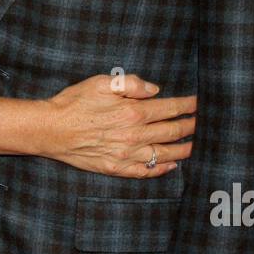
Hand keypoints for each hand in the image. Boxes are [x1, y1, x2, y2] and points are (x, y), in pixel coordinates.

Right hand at [44, 72, 195, 177]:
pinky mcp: (116, 167)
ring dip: (183, 150)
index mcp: (133, 112)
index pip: (170, 109)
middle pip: (172, 132)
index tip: (200, 104)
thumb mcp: (102, 82)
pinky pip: (144, 171)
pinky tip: (170, 166)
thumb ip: (131, 83)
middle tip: (203, 124)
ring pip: (163, 154)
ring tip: (195, 146)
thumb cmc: (74, 102)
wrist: (51, 129)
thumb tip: (155, 90)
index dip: (188, 106)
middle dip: (191, 127)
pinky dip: (161, 170)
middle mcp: (134, 135)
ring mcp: (126, 154)